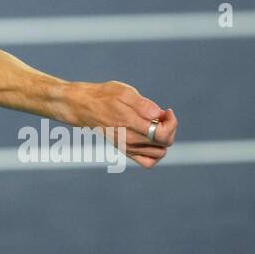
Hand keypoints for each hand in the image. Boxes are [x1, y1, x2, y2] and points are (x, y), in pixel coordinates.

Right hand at [61, 80, 177, 168]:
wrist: (82, 107)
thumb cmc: (103, 96)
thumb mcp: (123, 91)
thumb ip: (143, 104)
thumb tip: (159, 114)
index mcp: (131, 124)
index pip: (164, 134)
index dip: (172, 122)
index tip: (166, 111)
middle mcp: (130, 140)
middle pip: (165, 143)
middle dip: (169, 128)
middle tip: (161, 115)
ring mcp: (127, 148)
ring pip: (159, 153)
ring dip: (163, 140)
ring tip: (155, 125)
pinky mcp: (125, 150)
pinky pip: (147, 162)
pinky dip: (155, 153)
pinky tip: (151, 139)